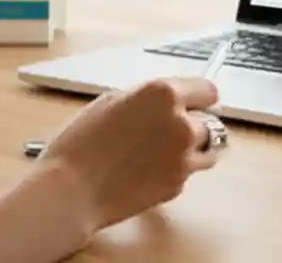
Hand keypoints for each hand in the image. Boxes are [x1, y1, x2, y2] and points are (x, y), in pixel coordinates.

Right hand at [35, 77, 222, 233]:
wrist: (71, 190)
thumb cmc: (80, 143)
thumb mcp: (110, 102)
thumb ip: (146, 99)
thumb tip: (162, 103)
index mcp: (164, 94)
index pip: (208, 90)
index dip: (199, 98)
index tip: (195, 103)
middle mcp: (181, 123)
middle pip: (210, 121)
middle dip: (194, 124)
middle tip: (171, 131)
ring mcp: (183, 157)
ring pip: (208, 150)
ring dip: (194, 149)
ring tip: (166, 152)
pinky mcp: (178, 185)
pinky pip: (188, 173)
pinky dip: (176, 171)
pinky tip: (148, 172)